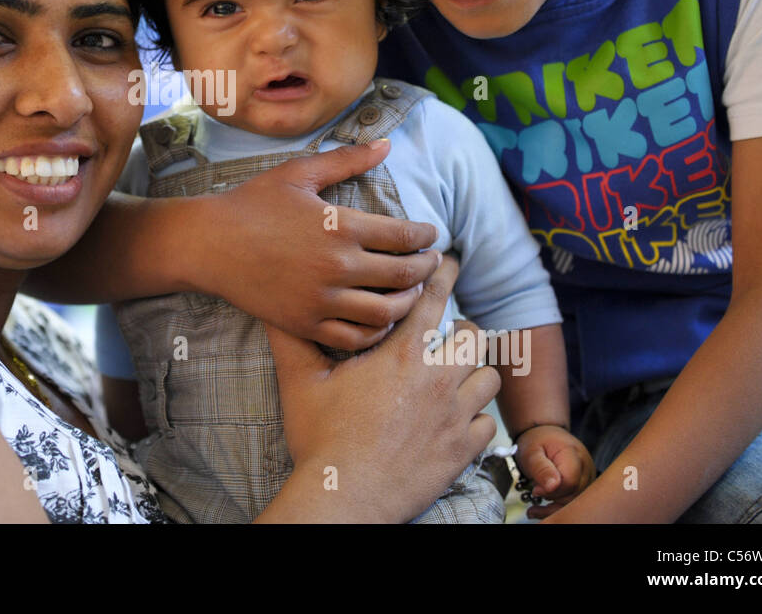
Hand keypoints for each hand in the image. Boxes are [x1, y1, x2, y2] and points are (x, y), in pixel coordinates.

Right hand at [185, 140, 440, 351]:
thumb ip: (347, 160)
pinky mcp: (305, 323)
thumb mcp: (299, 172)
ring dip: (408, 302)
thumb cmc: (252, 203)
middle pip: (403, 275)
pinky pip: (354, 337)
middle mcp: (337, 267)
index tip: (431, 235)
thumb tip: (387, 145)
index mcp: (340, 227)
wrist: (209, 244)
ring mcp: (321, 299)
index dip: (426, 236)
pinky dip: (376, 330)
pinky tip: (381, 318)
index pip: (404, 236)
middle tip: (433, 262)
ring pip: (386, 312)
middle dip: (426, 268)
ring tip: (411, 291)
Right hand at [260, 253, 502, 522]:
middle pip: (472, 336)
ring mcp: (454, 416)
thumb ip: (291, 340)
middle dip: (461, 330)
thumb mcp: (301, 382)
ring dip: (474, 372)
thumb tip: (273, 309)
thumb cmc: (322, 439)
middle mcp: (437, 379)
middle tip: (446, 336)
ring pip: (488, 377)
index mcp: (401, 355)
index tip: (450, 263)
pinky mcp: (462, 450)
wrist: (345, 497)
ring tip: (456, 376)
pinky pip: (488, 422)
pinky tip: (458, 420)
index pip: (432, 299)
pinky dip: (477, 417)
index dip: (444, 274)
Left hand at [514, 425, 596, 519]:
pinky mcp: (584, 486)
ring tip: (534, 509)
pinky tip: (542, 510)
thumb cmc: (538, 441)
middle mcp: (586, 467)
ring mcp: (588, 477)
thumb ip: (541, 468)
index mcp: (574, 454)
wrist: (545, 435)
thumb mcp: (532, 452)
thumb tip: (552, 486)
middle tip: (534, 495)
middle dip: (552, 499)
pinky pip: (574, 501)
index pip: (570, 482)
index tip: (535, 490)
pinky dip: (558, 507)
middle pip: (574, 494)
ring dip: (554, 508)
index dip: (552, 491)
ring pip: (576, 501)